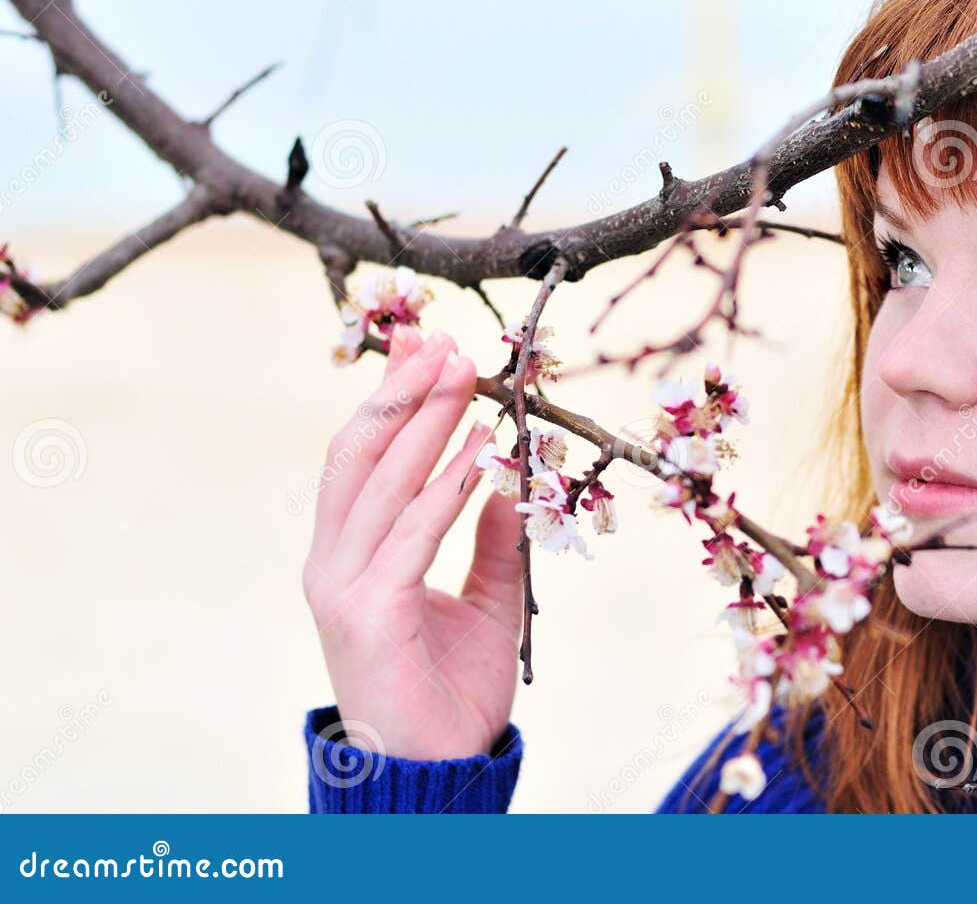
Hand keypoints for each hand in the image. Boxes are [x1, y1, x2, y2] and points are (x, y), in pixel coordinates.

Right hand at [303, 326, 524, 759]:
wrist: (435, 770)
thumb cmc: (453, 687)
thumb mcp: (487, 598)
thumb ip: (491, 541)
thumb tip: (508, 478)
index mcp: (349, 554)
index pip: (361, 458)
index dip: (390, 399)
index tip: (429, 345)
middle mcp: (333, 562)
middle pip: (361, 455)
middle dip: (402, 392)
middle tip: (445, 340)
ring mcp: (343, 587)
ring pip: (382, 484)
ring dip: (426, 422)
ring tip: (463, 372)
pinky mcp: (368, 615)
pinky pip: (413, 536)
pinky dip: (447, 487)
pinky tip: (479, 451)